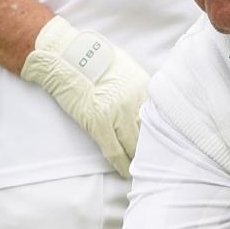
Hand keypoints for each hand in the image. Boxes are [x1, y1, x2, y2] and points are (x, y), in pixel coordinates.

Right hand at [19, 16, 149, 174]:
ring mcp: (117, 113)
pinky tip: (125, 172)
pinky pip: (115, 151)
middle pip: (150, 134)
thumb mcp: (126, 67)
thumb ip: (140, 87)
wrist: (64, 56)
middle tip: (156, 162)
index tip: (165, 144)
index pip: (160, 118)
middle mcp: (134, 101)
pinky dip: (121, 164)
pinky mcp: (98, 123)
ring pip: (135, 146)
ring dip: (138, 160)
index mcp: (143, 86)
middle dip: (153, 150)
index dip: (162, 134)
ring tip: (141, 170)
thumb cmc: (92, 58)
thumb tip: (148, 105)